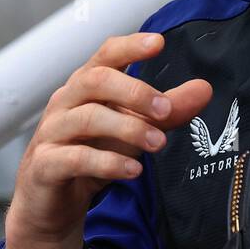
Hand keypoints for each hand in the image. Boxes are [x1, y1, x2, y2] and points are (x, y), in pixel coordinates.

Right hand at [5, 32, 212, 248]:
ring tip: (158, 144)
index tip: (158, 42)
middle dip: (134, 91)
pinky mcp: (45, 165)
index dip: (130, 46)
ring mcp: (52, 132)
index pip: (106, 55)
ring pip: (88, 118)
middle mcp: (66, 102)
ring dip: (128, 129)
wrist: (51, 206)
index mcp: (85, 86)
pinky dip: (108, 163)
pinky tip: (133, 171)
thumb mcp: (133, 131)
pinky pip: (76, 158)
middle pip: (96, 80)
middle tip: (166, 110)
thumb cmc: (90, 155)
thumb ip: (166, 111)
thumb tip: (204, 89)